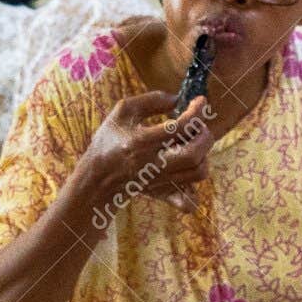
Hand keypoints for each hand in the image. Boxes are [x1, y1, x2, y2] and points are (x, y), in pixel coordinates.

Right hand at [79, 91, 214, 214]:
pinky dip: (195, 190)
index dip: (196, 112)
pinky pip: (188, 202)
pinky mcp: (162, 195)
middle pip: (194, 153)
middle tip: (199, 126)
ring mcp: (159, 182)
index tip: (201, 102)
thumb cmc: (110, 140)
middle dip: (204, 135)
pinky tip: (187, 172)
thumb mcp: (123, 112)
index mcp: (142, 141)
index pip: (180, 127)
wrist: (96, 178)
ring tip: (193, 145)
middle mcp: (153, 164)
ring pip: (198, 173)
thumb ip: (151, 100)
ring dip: (203, 155)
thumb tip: (178, 99)